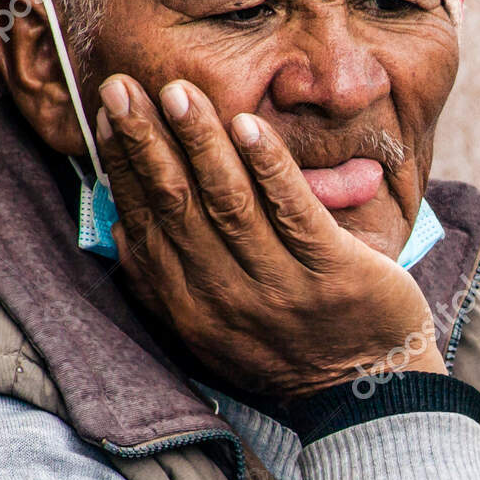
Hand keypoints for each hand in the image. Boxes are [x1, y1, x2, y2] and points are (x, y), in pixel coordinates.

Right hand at [96, 76, 445, 400]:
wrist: (370, 394)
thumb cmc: (290, 348)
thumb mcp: (213, 331)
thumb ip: (166, 284)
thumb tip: (120, 228)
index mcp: (191, 307)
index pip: (147, 223)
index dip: (125, 167)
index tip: (110, 115)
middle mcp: (227, 297)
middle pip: (178, 205)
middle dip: (147, 141)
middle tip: (121, 85)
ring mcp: (281, 286)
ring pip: (229, 202)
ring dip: (200, 141)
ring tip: (178, 92)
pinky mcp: (333, 273)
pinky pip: (294, 211)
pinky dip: (269, 166)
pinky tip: (248, 126)